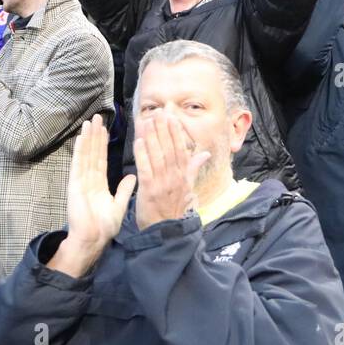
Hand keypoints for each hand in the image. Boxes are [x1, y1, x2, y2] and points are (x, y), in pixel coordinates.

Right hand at [48, 115, 135, 277]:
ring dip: (88, 138)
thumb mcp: (119, 205)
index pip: (101, 159)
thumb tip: (132, 176)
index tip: (104, 130)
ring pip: (86, 154)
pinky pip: (78, 163)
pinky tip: (81, 137)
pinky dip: (80, 149)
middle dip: (95, 136)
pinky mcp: (75, 183)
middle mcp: (89, 179)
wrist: (93, 239)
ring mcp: (81, 180)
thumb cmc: (104, 226)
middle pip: (93, 153)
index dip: (103, 144)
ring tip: (90, 121)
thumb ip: (124, 190)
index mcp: (99, 184)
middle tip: (97, 117)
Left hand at [134, 110, 209, 230]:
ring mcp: (162, 184)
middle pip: (169, 149)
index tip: (172, 117)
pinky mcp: (149, 190)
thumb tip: (204, 154)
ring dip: (153, 137)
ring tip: (148, 121)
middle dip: (164, 129)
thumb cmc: (174, 209)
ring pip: (158, 156)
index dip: (176, 132)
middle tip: (159, 112)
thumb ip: (193, 168)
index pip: (180, 149)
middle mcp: (174, 177)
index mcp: (183, 176)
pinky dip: (142, 154)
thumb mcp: (188, 188)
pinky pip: (145, 169)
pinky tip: (139, 142)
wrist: (166, 231)